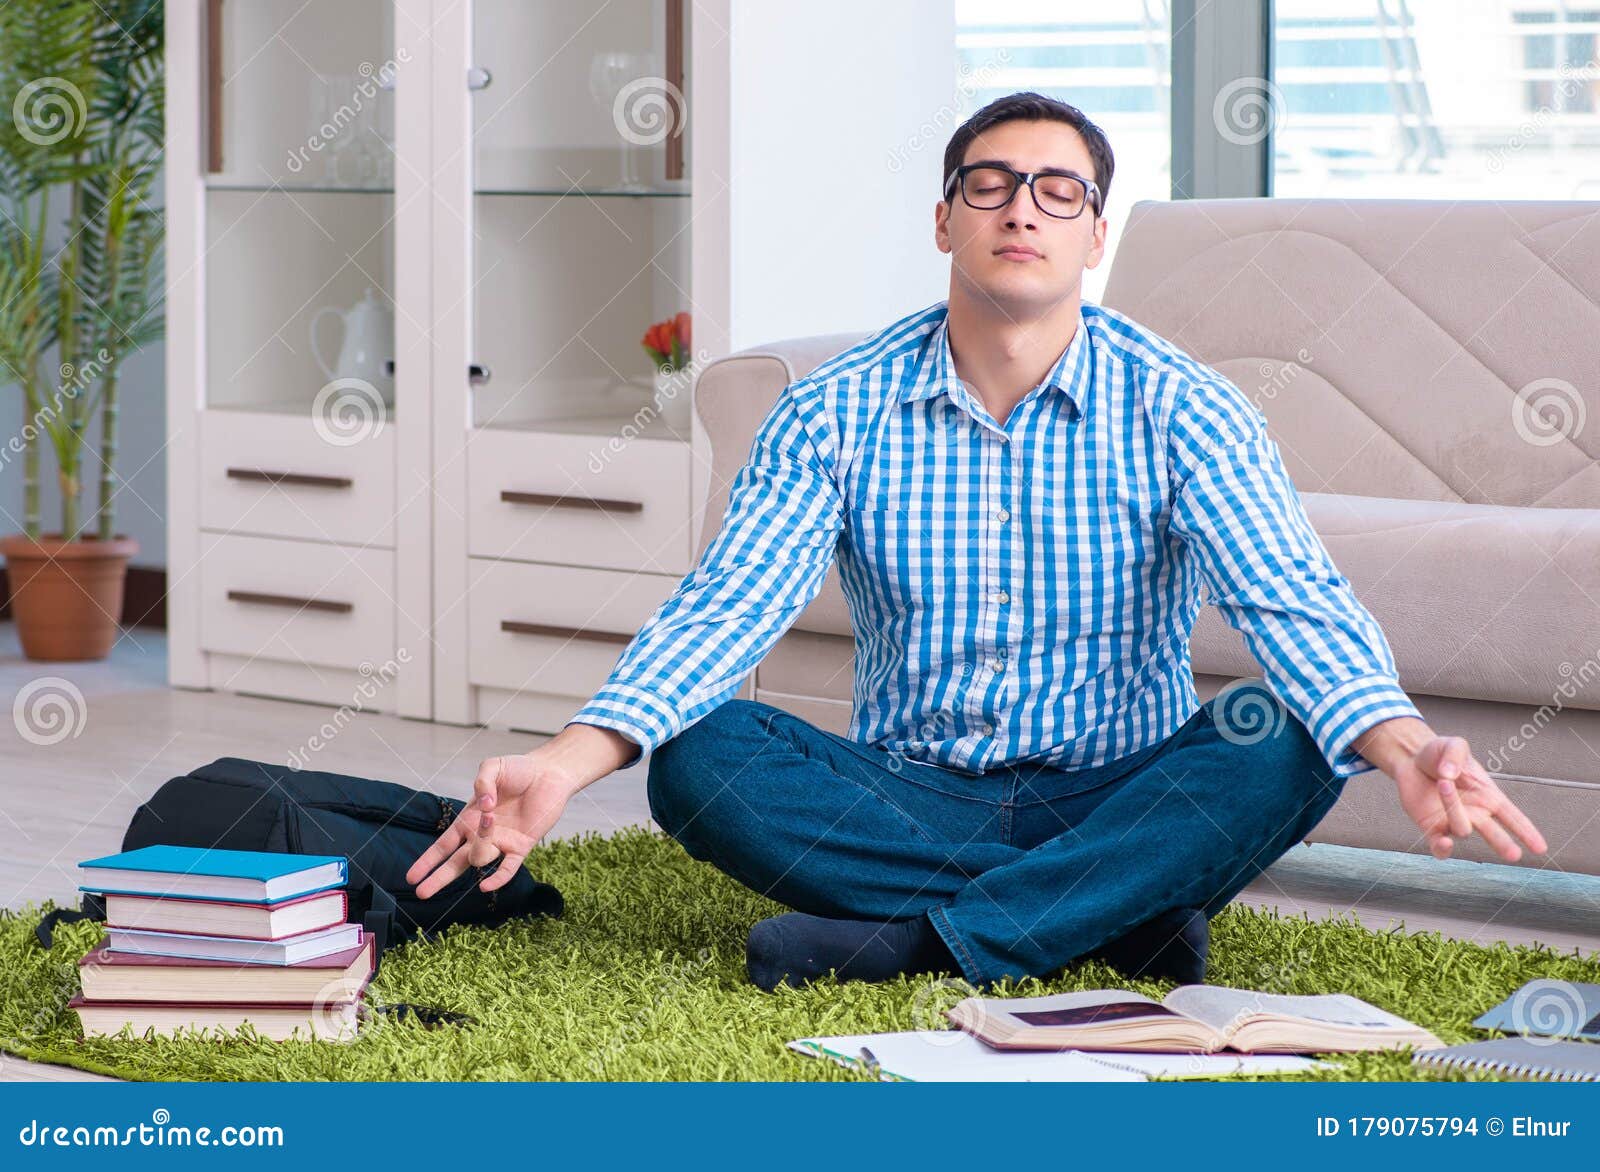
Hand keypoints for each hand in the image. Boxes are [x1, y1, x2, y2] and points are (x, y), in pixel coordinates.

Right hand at [405, 750, 581, 896]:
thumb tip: (483, 806)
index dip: (427, 860)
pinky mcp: (522, 846)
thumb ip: (482, 781)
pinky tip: (485, 886)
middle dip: (438, 877)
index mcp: (469, 819)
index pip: (443, 845)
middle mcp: (482, 835)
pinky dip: (497, 879)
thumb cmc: (519, 769)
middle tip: (421, 893)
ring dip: (479, 844)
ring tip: (491, 816)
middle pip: (455, 863)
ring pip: (479, 858)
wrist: (550, 773)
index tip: (411, 877)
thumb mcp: (492, 767)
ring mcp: (501, 842)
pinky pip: (507, 869)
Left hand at [1390, 734, 1548, 862]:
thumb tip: (1449, 775)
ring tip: (1443, 783)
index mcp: (1488, 795)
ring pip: (1462, 829)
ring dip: (1454, 809)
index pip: (1512, 817)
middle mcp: (1475, 813)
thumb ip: (1455, 754)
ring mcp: (1453, 822)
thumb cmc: (1439, 752)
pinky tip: (1445, 843)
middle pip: (1493, 833)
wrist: (1410, 759)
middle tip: (1513, 855)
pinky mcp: (1431, 827)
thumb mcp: (1453, 745)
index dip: (1526, 832)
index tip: (1541, 848)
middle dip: (1503, 843)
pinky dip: (1443, 849)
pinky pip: (1439, 846)